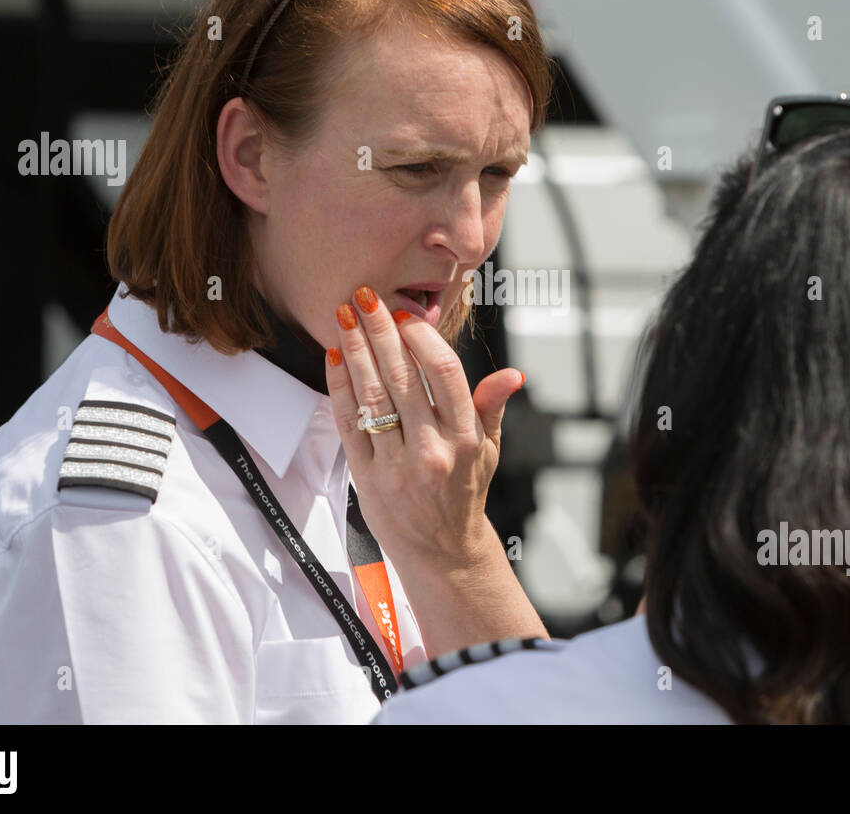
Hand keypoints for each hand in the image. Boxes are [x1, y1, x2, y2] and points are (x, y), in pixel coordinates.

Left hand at [324, 285, 523, 568]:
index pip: (444, 373)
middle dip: (379, 330)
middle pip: (401, 376)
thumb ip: (492, 407)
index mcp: (466, 437)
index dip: (421, 338)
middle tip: (364, 297)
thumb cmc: (465, 492)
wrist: (442, 552)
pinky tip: (335, 357)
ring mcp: (397, 465)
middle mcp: (433, 450)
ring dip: (355, 350)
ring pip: (372, 395)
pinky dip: (340, 386)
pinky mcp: (367, 478)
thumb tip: (513, 375)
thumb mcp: (489, 450)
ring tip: (344, 316)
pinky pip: (350, 423)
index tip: (405, 315)